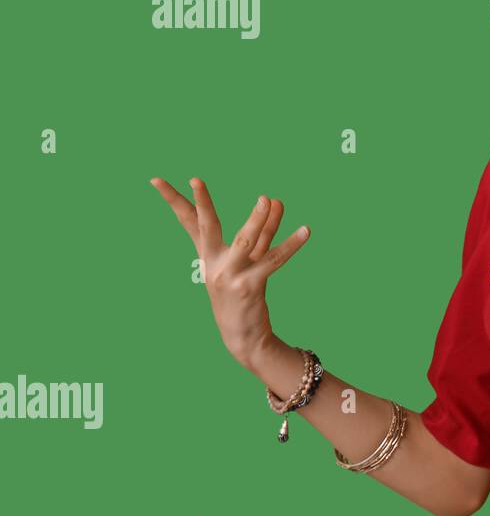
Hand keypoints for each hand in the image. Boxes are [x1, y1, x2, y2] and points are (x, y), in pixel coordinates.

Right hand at [151, 176, 309, 368]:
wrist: (243, 336)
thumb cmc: (244, 292)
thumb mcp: (250, 259)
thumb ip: (263, 229)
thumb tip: (276, 200)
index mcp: (208, 255)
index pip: (189, 222)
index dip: (175, 200)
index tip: (157, 179)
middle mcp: (214, 264)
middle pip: (207, 227)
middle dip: (202, 203)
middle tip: (196, 180)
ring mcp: (230, 276)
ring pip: (244, 241)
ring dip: (257, 220)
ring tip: (267, 199)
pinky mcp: (250, 286)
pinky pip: (273, 261)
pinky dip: (291, 245)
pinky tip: (305, 231)